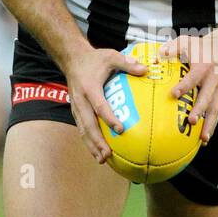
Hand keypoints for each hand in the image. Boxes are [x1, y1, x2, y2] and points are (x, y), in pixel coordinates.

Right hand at [65, 45, 147, 163]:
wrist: (71, 59)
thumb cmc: (94, 58)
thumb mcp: (111, 56)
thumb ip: (127, 63)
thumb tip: (145, 70)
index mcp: (89, 87)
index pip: (99, 106)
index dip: (109, 118)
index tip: (120, 129)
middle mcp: (80, 100)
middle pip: (88, 125)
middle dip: (97, 141)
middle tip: (108, 155)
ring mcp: (76, 106)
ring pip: (83, 130)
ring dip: (92, 146)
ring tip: (102, 160)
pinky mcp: (76, 110)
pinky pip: (82, 128)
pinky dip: (89, 141)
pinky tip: (97, 152)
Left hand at [157, 30, 217, 144]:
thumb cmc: (200, 47)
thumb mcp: (185, 42)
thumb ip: (171, 49)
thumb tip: (156, 58)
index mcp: (203, 67)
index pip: (193, 78)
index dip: (184, 86)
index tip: (174, 94)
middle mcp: (212, 80)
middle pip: (207, 97)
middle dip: (200, 110)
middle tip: (192, 121)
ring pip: (214, 110)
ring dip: (209, 125)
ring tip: (203, 139)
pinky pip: (216, 114)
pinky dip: (211, 127)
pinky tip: (204, 140)